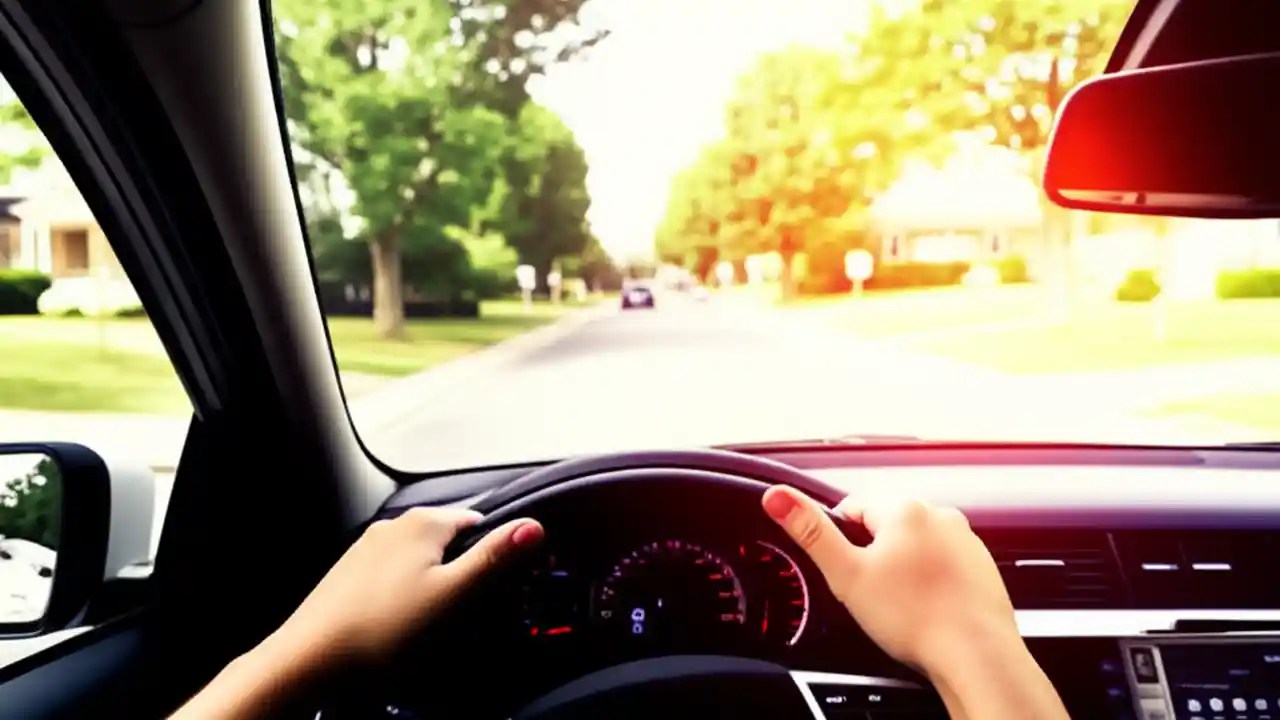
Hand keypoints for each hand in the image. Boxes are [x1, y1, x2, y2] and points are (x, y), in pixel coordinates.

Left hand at [269, 507, 543, 665]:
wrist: (310, 661)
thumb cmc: (382, 630)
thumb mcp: (452, 596)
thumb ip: (494, 559)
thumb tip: (535, 525)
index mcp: (423, 522)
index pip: (481, 522)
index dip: (498, 553)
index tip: (504, 585)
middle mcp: (394, 526)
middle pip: (451, 541)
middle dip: (465, 571)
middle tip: (469, 612)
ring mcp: (368, 549)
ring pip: (422, 561)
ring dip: (435, 586)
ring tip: (434, 624)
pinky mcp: (351, 575)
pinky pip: (396, 578)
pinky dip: (407, 597)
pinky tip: (403, 626)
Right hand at [761, 486, 1016, 676]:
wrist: (974, 654)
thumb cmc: (915, 618)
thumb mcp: (847, 575)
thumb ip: (811, 533)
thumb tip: (776, 497)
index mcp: (904, 510)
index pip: (853, 508)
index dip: (842, 541)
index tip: (848, 571)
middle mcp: (940, 516)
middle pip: (887, 528)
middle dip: (875, 556)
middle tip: (874, 594)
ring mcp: (965, 541)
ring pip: (917, 547)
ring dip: (905, 568)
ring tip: (903, 604)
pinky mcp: (981, 566)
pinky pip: (944, 566)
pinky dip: (933, 583)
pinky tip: (928, 608)